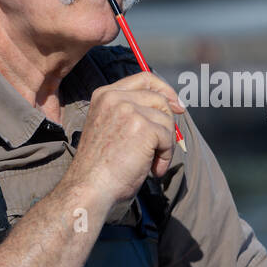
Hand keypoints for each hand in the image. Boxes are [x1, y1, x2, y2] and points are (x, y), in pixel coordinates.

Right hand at [64, 71, 183, 207]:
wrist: (89, 188)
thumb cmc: (100, 167)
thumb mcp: (111, 128)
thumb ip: (132, 113)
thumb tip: (170, 108)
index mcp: (104, 95)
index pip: (144, 78)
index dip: (164, 89)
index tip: (176, 105)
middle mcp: (116, 98)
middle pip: (159, 99)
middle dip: (167, 123)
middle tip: (162, 148)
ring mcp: (130, 111)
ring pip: (166, 120)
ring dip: (165, 145)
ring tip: (151, 163)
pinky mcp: (144, 127)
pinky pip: (168, 138)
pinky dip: (165, 157)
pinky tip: (152, 169)